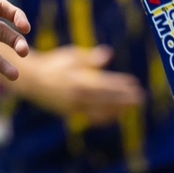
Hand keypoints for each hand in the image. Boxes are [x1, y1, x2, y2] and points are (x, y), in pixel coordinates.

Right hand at [12, 44, 145, 123]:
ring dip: (119, 110)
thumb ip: (89, 58)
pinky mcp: (71, 113)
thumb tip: (108, 54)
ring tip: (132, 107)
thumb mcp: (70, 56)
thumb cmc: (53, 64)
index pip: (105, 84)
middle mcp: (77, 96)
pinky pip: (92, 118)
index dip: (121, 85)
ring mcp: (74, 107)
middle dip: (125, 99)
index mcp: (78, 80)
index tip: (135, 83)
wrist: (32, 80)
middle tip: (141, 97)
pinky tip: (116, 114)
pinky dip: (106, 118)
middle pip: (107, 100)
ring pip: (101, 112)